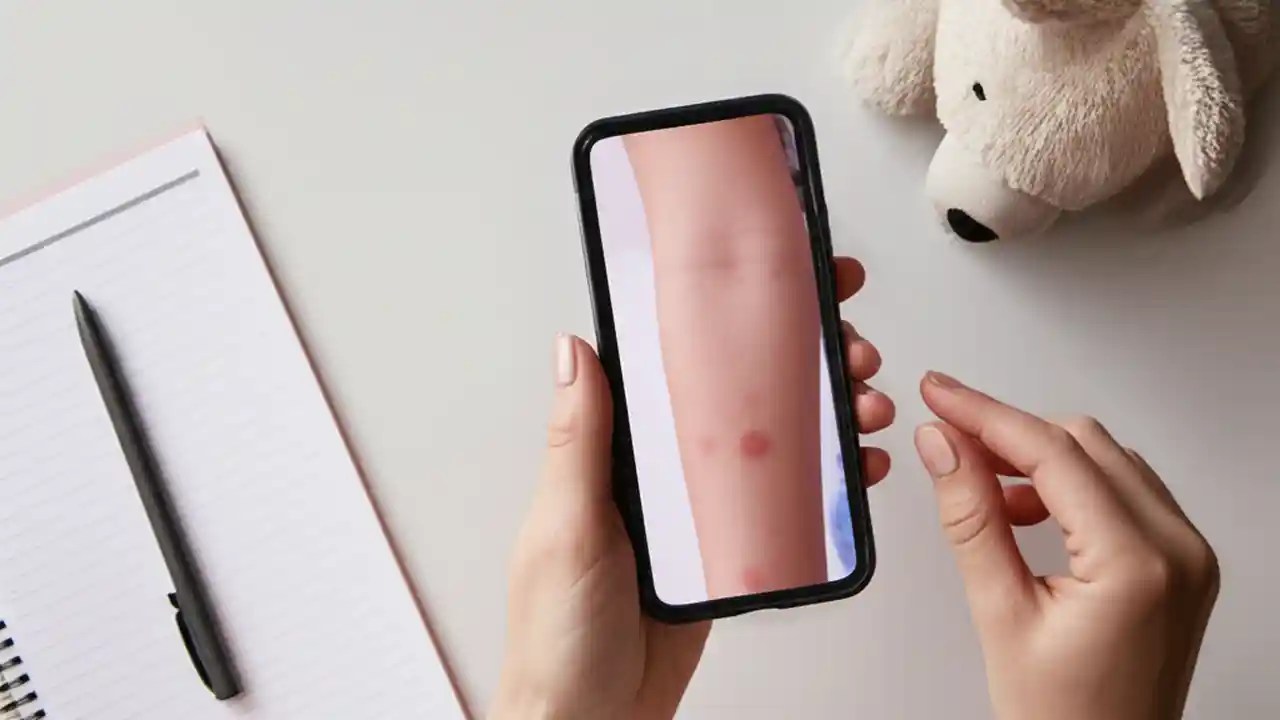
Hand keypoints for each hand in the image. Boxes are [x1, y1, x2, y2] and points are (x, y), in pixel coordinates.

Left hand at [493, 257, 891, 718]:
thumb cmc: (560, 633)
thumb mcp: (565, 526)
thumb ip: (579, 440)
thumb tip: (575, 347)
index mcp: (615, 449)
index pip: (675, 362)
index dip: (723, 317)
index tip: (772, 277)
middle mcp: (662, 468)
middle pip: (739, 391)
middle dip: (799, 354)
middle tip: (847, 337)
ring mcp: (702, 507)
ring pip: (774, 440)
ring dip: (827, 410)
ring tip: (866, 397)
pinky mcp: (732, 549)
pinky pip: (787, 502)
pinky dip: (831, 479)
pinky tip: (861, 463)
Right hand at [914, 372, 1218, 719]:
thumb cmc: (1061, 719)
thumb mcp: (999, 613)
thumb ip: (970, 517)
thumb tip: (944, 446)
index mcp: (1137, 565)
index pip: (1053, 453)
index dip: (985, 413)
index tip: (940, 392)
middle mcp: (1178, 551)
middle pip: (1084, 443)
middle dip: (1010, 432)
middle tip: (947, 436)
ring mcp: (1187, 556)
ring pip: (1106, 459)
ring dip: (1039, 457)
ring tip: (980, 481)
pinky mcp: (1181, 563)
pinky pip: (1125, 491)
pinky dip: (1071, 484)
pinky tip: (1025, 507)